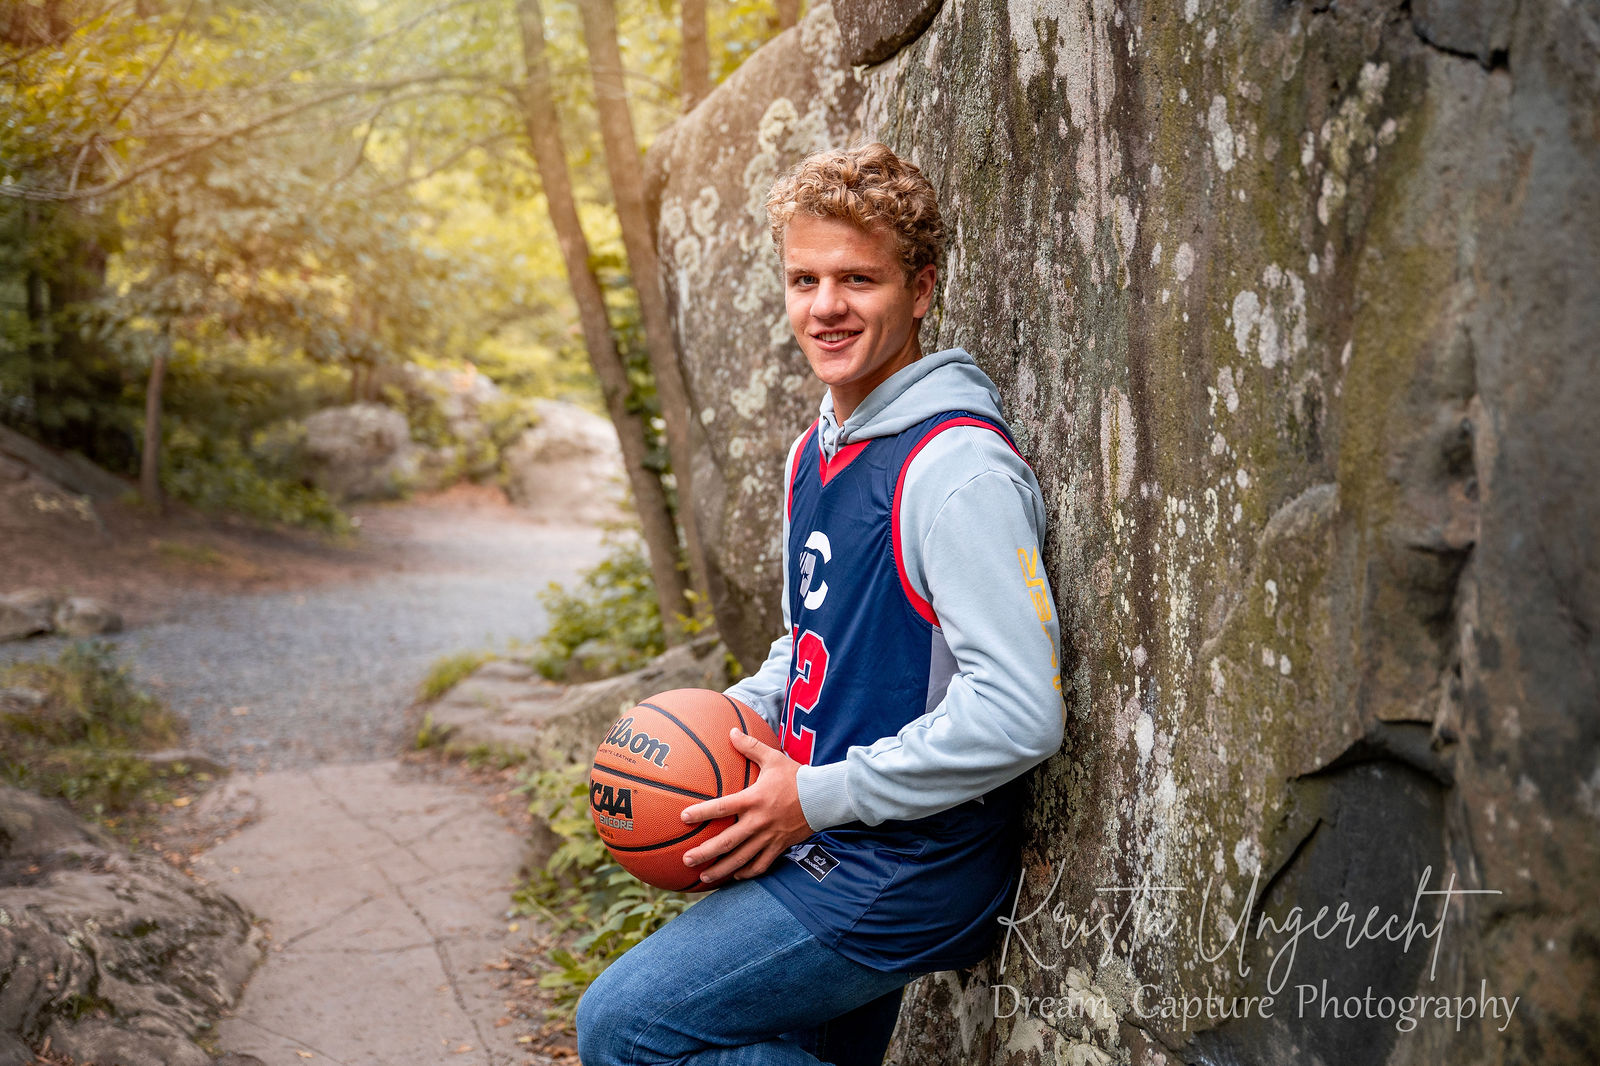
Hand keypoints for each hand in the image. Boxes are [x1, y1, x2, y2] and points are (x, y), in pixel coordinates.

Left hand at [679, 728, 813, 883]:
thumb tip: (731, 731)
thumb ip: (750, 747)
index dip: (702, 813)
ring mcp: (769, 837)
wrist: (824, 797)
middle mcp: (759, 822)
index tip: (683, 817)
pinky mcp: (780, 847)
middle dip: (706, 852)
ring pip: (742, 859)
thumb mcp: (773, 758)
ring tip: (704, 878)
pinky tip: (735, 876)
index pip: (723, 807)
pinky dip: (747, 872)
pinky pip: (761, 864)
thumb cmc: (797, 776)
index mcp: (754, 800)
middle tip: (686, 860)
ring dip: (722, 869)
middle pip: (728, 842)